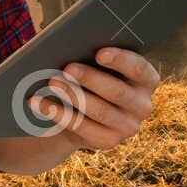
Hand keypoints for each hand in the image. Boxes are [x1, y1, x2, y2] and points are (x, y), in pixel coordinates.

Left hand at [28, 47, 159, 150]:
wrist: (89, 110)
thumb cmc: (96, 74)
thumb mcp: (102, 65)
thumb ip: (97, 56)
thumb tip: (73, 44)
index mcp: (147, 79)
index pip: (138, 68)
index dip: (120, 60)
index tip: (99, 53)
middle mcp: (143, 105)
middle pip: (117, 92)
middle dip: (91, 79)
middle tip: (68, 67)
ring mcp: (128, 127)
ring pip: (100, 111)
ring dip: (73, 96)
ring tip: (52, 82)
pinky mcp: (108, 141)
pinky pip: (82, 128)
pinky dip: (57, 113)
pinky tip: (38, 102)